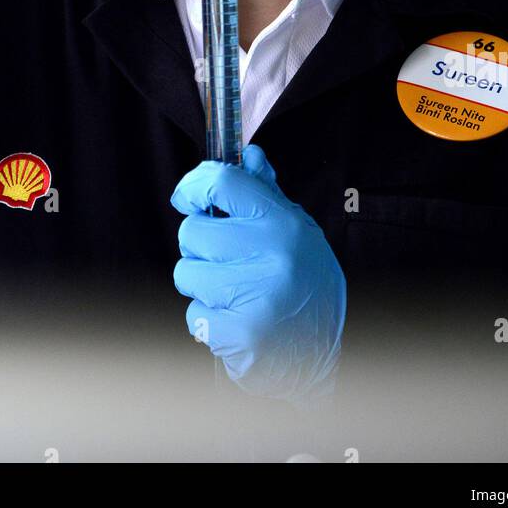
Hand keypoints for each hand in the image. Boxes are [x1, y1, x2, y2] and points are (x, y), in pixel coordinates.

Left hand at [171, 145, 346, 401]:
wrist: (321, 352)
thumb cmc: (305, 283)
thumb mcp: (297, 229)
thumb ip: (266, 193)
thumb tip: (249, 154)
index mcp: (282, 224)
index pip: (223, 183)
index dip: (195, 185)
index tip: (189, 195)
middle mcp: (271, 256)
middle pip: (192, 232)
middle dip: (200, 246)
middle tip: (226, 260)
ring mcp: (255, 297)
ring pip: (186, 274)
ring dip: (201, 285)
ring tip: (233, 292)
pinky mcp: (240, 334)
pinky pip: (193, 315)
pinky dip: (207, 320)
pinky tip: (236, 319)